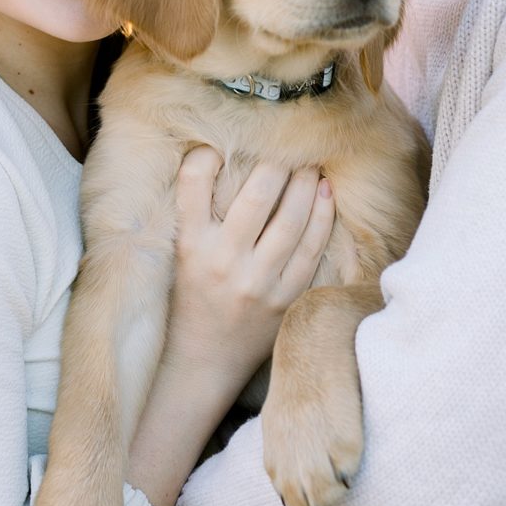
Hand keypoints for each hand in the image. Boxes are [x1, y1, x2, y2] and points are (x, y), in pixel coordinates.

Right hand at [166, 149, 335, 397]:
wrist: (203, 362)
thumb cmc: (190, 298)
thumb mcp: (181, 254)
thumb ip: (196, 212)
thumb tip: (216, 155)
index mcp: (191, 246)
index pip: (194, 185)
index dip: (206, 157)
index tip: (219, 145)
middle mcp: (224, 263)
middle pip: (256, 198)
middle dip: (277, 163)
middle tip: (287, 143)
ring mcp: (259, 283)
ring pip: (291, 221)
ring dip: (305, 184)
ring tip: (310, 162)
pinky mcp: (286, 299)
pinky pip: (311, 251)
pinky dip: (322, 218)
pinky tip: (325, 194)